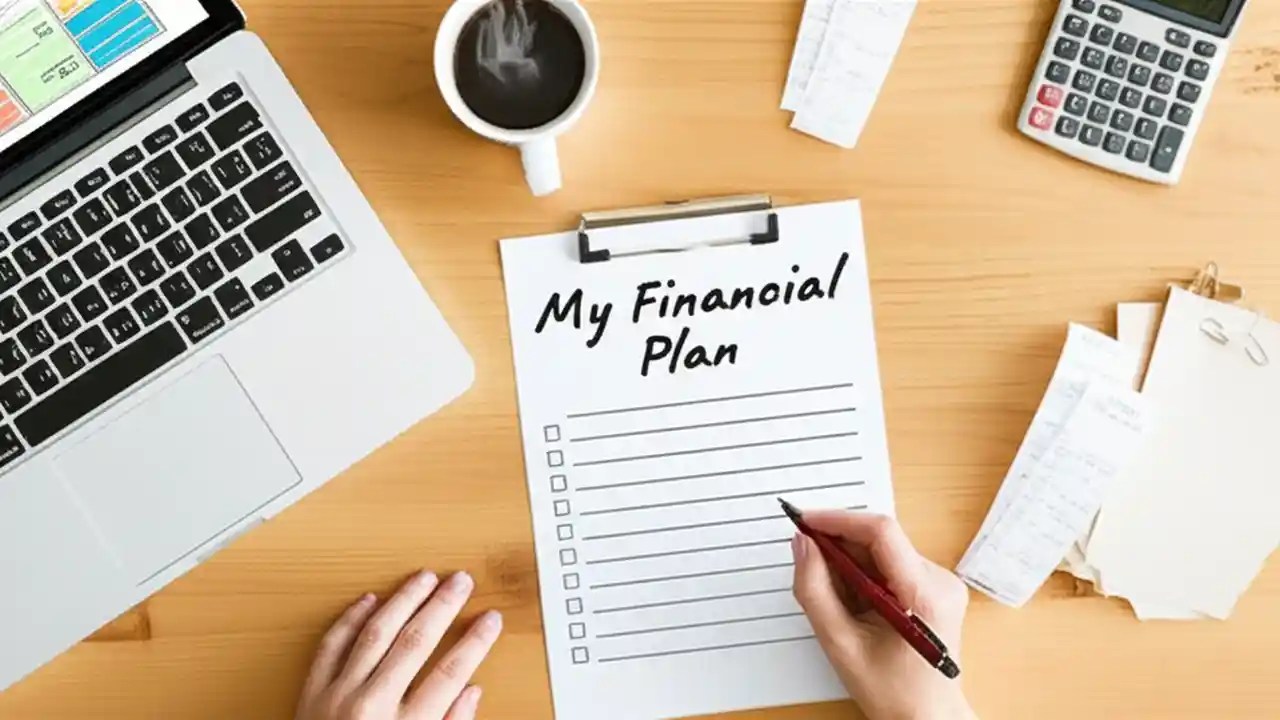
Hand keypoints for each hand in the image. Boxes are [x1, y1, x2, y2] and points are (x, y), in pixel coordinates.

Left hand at [296, 570, 502, 719]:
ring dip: (402, 600)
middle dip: (444, 606)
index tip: (490, 619)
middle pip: (416, 642)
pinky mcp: (311, 695)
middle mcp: (372, 707)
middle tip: (462, 581)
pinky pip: (331, 646)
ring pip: (375, 633)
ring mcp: (338, 696)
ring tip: (424, 577)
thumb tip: (471, 694)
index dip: (476, 641)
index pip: (451, 672)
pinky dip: (349, 620)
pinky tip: (368, 599)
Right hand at [791, 512, 975, 719]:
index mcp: (925, 594)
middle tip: (807, 560)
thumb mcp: (840, 644)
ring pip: (882, 550)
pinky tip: (853, 603)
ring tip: (836, 600)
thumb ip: (814, 590)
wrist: (927, 718)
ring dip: (850, 562)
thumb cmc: (892, 692)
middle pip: (880, 539)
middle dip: (839, 544)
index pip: (881, 533)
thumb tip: (802, 545)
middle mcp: (940, 580)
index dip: (838, 520)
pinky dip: (864, 574)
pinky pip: (890, 564)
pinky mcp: (934, 587)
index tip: (805, 522)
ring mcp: (941, 583)